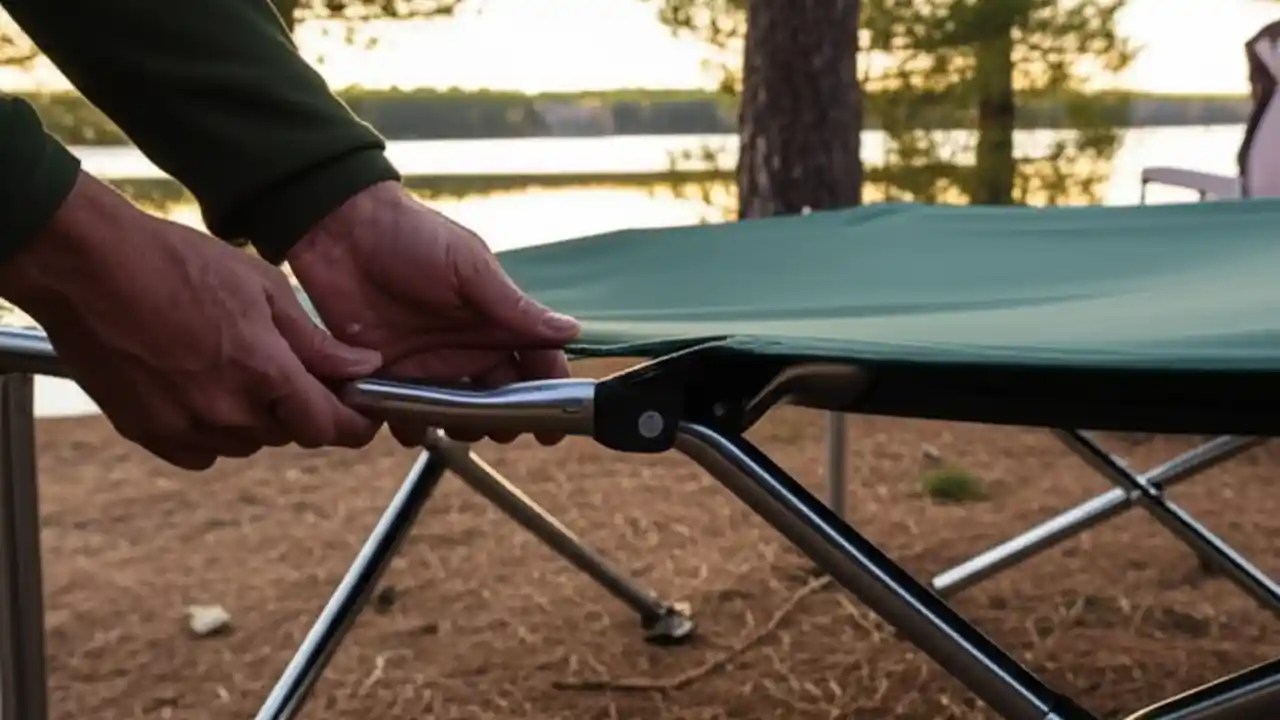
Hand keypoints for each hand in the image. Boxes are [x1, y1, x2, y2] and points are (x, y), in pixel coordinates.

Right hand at [0, 172, 383, 469]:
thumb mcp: (263, 288)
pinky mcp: (147, 434)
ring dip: (254, 417)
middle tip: (285, 367)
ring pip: (246, 443)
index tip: (362, 416)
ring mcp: (185, 427)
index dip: (353, 425)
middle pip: (289, 433)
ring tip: (231, 364)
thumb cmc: (178, 264)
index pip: (328, 426)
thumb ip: (315, 341)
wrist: (87, 267)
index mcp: (265, 372)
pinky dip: (211, 429)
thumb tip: (363, 368)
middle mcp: (228, 411)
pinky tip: (198, 385)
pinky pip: (201, 452)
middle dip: (299, 408)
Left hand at [286, 180, 580, 446]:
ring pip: (456, 415)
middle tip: (496, 426)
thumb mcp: (469, 267)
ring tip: (451, 425)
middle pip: (500, 401)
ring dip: (457, 428)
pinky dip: (408, 425)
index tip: (554, 427)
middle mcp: (468, 349)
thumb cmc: (412, 236)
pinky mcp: (388, 375)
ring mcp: (429, 365)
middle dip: (504, 420)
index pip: (535, 365)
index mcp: (496, 322)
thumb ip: (513, 306)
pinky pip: (406, 414)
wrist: (340, 231)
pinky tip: (405, 422)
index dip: (549, 396)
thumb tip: (571, 331)